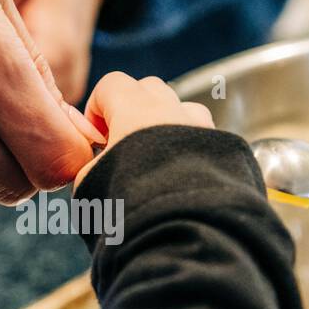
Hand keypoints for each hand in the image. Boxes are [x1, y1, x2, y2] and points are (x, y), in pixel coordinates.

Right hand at [74, 73, 213, 188]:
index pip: (110, 85)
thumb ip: (87, 167)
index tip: (95, 138)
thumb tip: (91, 168)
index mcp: (133, 107)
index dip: (97, 109)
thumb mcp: (89, 185)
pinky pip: (202, 136)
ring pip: (179, 109)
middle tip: (122, 146)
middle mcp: (170, 108)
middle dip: (132, 111)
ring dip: (165, 125)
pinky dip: (190, 147)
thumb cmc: (133, 199)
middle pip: (147, 90)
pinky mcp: (221, 148)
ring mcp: (200, 125)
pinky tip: (181, 174)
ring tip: (155, 161)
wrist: (183, 223)